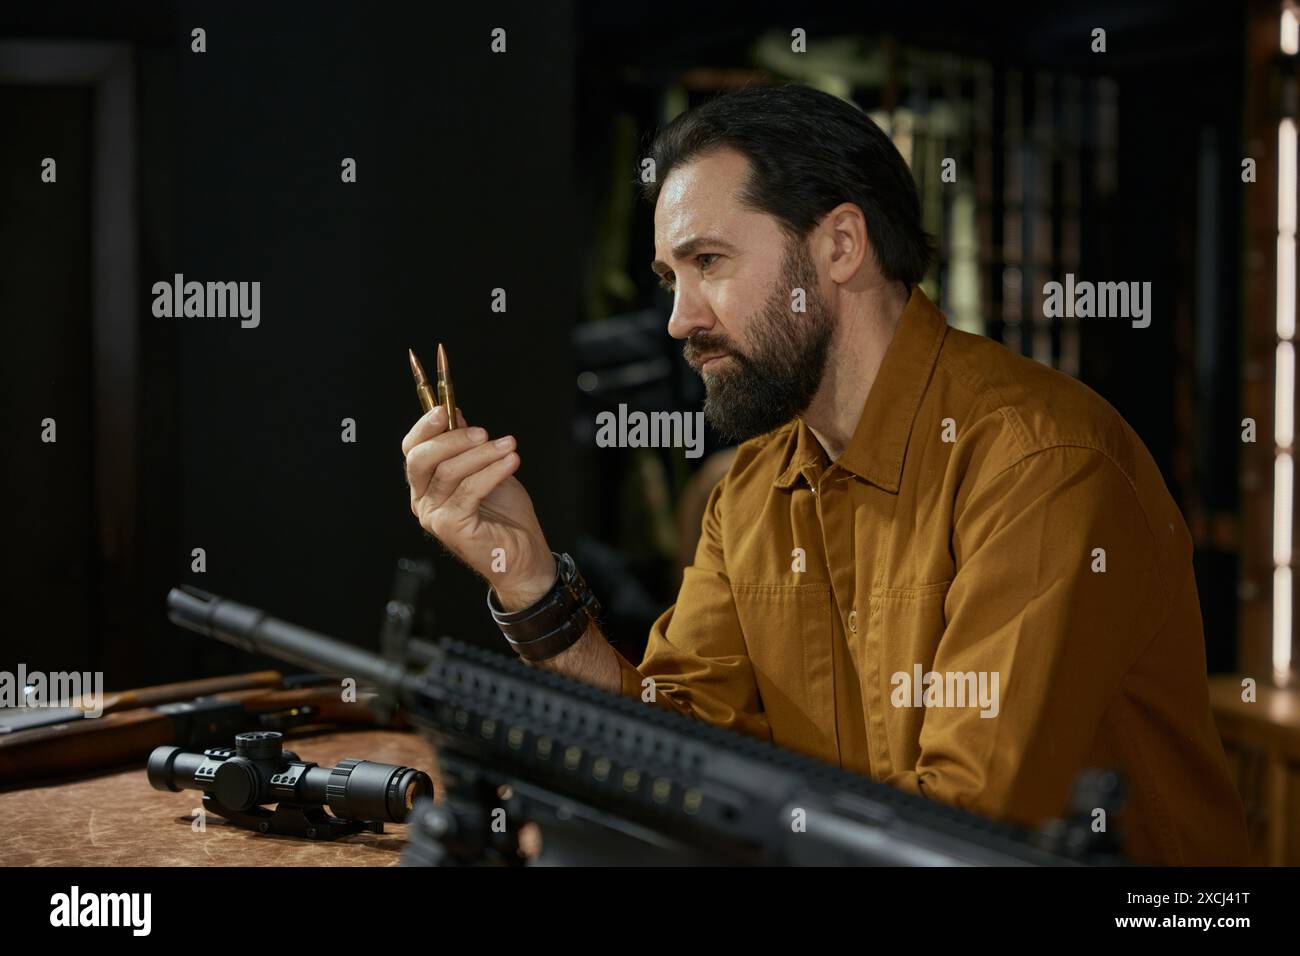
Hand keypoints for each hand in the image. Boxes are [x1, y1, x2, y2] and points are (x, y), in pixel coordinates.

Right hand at [402, 406, 556, 609]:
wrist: (524, 555)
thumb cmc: (505, 516)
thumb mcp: (487, 469)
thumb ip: (468, 446)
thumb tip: (456, 414)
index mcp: (427, 485)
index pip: (412, 449)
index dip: (425, 426)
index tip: (446, 408)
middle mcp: (423, 500)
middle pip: (420, 458)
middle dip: (452, 438)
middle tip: (483, 432)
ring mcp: (434, 515)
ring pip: (449, 471)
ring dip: (483, 453)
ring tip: (508, 446)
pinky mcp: (451, 527)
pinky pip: (469, 489)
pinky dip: (492, 470)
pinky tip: (511, 461)